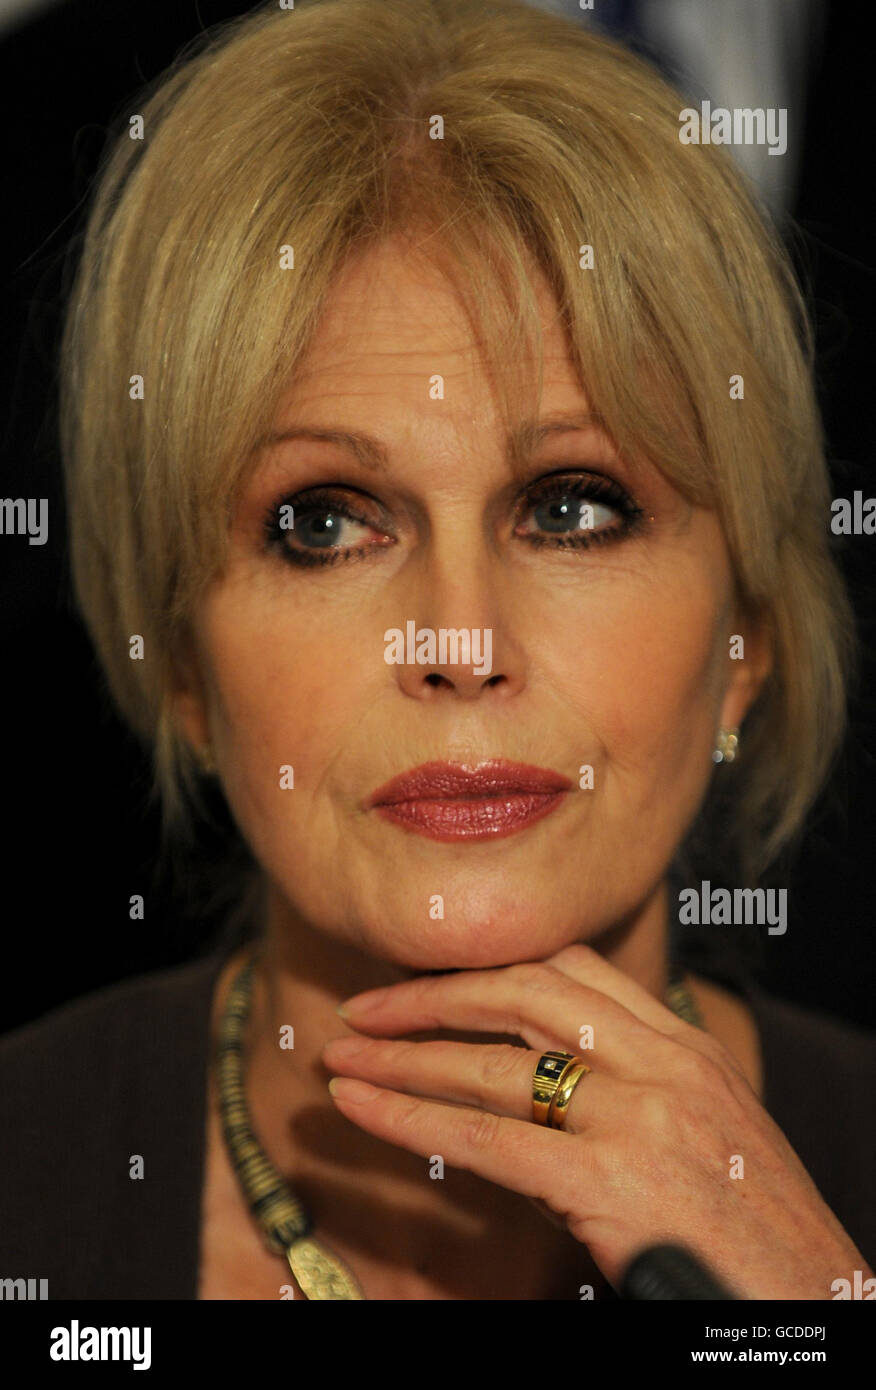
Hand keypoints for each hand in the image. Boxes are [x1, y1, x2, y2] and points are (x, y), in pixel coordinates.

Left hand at [321, 944, 870, 1297]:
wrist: (813, 1305)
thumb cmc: (757, 1235)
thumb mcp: (712, 1131)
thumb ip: (639, 1090)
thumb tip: (546, 1085)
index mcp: (687, 1045)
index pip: (572, 969)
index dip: (488, 966)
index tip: (432, 978)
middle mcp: (665, 1063)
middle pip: (523, 994)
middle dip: (433, 996)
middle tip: (365, 1010)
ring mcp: (642, 1117)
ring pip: (495, 1061)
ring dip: (404, 1054)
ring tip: (340, 1057)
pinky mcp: (616, 1180)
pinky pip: (488, 1140)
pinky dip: (411, 1117)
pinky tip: (360, 1108)